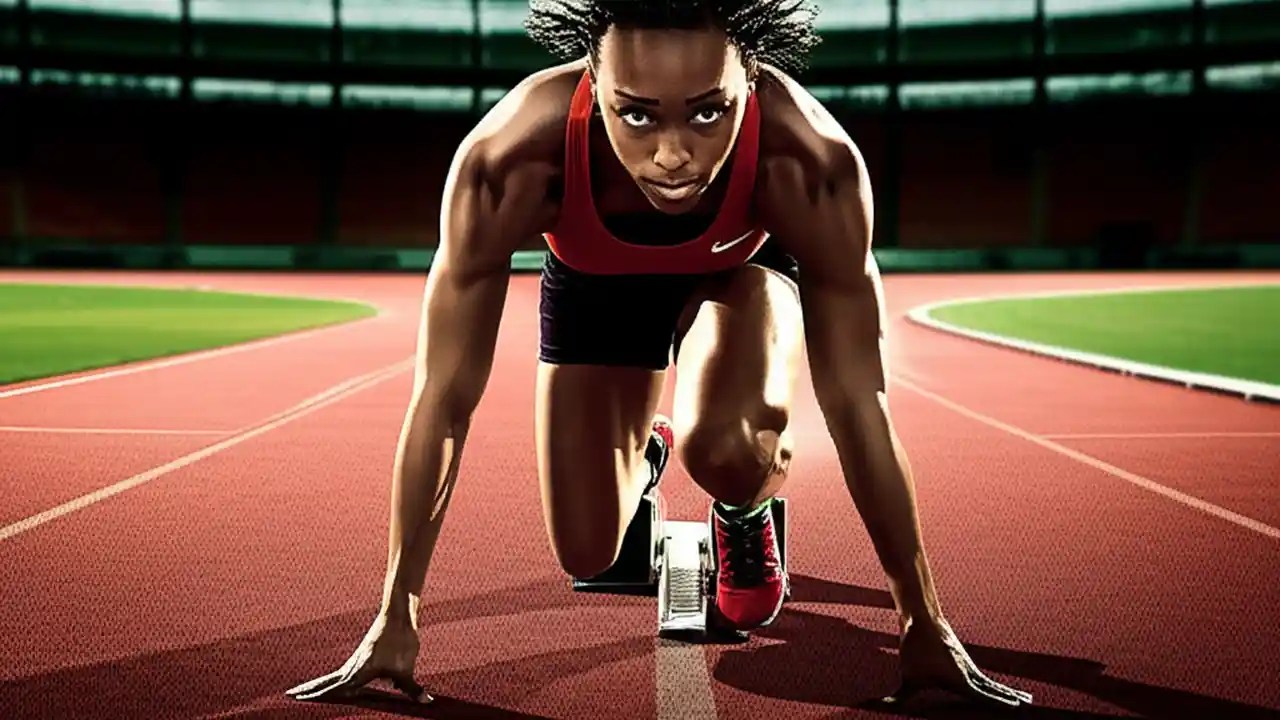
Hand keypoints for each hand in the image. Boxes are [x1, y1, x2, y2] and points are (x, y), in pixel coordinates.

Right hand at [285, 613, 430, 703]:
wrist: (399, 614)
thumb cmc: (401, 641)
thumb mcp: (407, 669)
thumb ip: (413, 689)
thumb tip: (427, 702)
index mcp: (359, 672)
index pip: (334, 689)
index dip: (317, 695)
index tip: (298, 699)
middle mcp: (353, 666)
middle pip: (327, 681)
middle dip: (310, 689)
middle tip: (289, 695)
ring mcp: (357, 659)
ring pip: (334, 676)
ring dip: (319, 684)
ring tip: (304, 690)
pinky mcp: (364, 655)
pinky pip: (344, 671)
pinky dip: (334, 678)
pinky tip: (337, 680)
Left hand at [883, 616, 1031, 709]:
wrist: (921, 619)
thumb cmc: (915, 650)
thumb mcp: (909, 678)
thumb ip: (901, 697)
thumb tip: (882, 706)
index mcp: (962, 681)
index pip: (986, 698)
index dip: (1002, 704)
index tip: (1019, 708)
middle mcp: (969, 673)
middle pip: (994, 690)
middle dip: (1010, 698)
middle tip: (1030, 704)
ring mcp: (967, 665)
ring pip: (990, 682)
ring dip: (1005, 690)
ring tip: (1023, 697)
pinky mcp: (962, 659)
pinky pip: (981, 675)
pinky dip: (992, 682)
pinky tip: (994, 686)